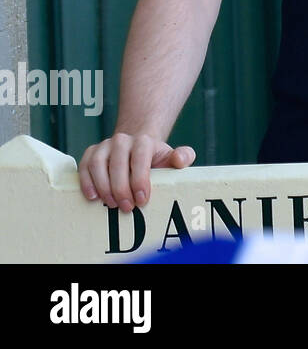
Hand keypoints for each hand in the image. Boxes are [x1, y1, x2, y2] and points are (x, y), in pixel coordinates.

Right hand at [78, 133, 195, 210]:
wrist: (136, 148)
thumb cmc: (155, 158)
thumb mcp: (171, 157)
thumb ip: (183, 156)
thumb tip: (180, 161)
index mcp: (144, 141)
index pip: (140, 158)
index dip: (139, 180)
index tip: (142, 200)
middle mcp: (122, 140)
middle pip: (117, 164)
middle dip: (121, 189)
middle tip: (127, 208)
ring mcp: (104, 145)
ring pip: (98, 164)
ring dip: (103, 187)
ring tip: (111, 204)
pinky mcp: (91, 153)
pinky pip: (84, 166)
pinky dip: (86, 182)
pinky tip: (92, 197)